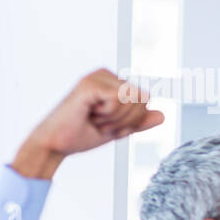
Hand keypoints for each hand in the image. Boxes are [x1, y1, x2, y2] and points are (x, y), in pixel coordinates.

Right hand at [11, 69, 161, 179]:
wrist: (56, 144)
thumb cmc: (83, 134)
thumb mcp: (119, 129)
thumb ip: (139, 122)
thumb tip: (163, 116)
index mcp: (114, 82)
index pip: (146, 100)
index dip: (133, 120)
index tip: (110, 125)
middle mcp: (106, 74)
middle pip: (143, 99)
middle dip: (126, 120)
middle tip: (101, 123)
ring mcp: (97, 77)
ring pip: (133, 99)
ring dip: (116, 119)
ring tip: (94, 119)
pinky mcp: (90, 83)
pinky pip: (119, 99)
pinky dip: (108, 114)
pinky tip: (88, 113)